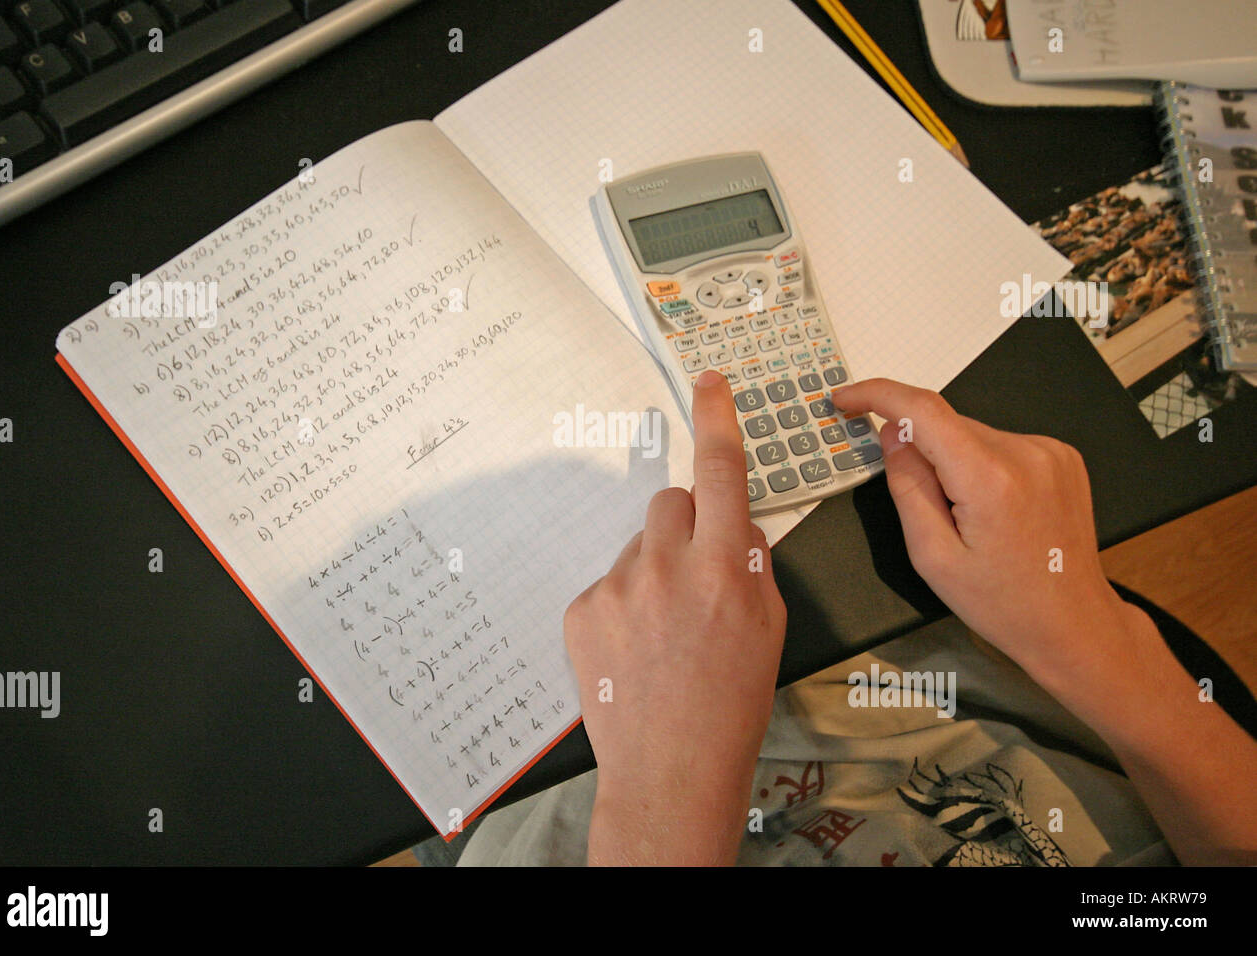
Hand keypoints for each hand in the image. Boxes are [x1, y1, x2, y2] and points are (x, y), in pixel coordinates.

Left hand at [563, 369, 786, 864]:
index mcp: (726, 568)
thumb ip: (752, 563)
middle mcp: (669, 567)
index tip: (707, 382)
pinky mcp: (584, 610)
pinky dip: (624, 603)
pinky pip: (609, 581)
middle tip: (698, 577)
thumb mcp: (768, 627)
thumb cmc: (730, 703)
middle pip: (672, 501)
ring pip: (640, 545)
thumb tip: (735, 524)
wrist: (671, 768)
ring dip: (655, 568)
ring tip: (665, 629)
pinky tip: (636, 646)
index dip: (717, 419)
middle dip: (689, 525)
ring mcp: (619, 588)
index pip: (722, 471)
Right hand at [831, 377, 1126, 673]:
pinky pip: (999, 443)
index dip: (876, 395)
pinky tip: (994, 509)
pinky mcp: (1060, 455)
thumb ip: (907, 488)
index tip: (845, 398)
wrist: (1071, 620)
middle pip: (946, 425)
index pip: (922, 410)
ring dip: (953, 461)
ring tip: (971, 519)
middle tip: (930, 511)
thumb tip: (891, 435)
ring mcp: (1049, 450)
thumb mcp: (932, 557)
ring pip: (971, 434)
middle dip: (921, 453)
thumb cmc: (1004, 602)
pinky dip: (981, 465)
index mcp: (989, 479)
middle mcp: (1025, 453)